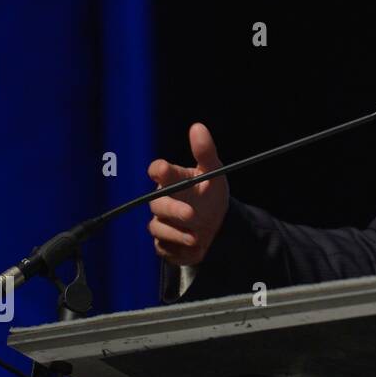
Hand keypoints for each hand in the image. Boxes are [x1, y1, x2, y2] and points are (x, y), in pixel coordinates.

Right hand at [146, 122, 228, 267]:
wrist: (218, 225)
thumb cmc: (210, 193)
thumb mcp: (214, 172)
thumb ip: (205, 151)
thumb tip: (198, 126)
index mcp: (173, 180)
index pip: (158, 171)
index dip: (159, 170)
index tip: (162, 169)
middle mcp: (163, 200)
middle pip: (157, 204)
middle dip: (173, 210)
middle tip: (191, 214)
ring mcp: (161, 222)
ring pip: (158, 229)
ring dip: (177, 234)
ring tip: (197, 236)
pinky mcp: (164, 244)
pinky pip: (164, 248)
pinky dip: (178, 249)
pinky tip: (193, 247)